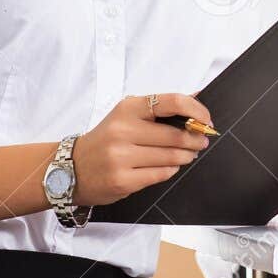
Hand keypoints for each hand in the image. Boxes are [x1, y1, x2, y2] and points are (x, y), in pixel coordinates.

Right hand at [73, 92, 211, 204]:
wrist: (71, 169)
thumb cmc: (106, 140)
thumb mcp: (128, 115)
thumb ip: (160, 107)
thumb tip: (197, 97)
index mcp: (128, 108)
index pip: (173, 102)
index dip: (197, 111)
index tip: (206, 120)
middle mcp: (123, 130)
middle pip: (177, 134)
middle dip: (195, 139)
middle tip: (201, 141)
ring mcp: (121, 157)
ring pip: (172, 156)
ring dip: (186, 156)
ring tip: (188, 154)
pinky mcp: (123, 180)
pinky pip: (161, 174)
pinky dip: (171, 170)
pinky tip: (169, 166)